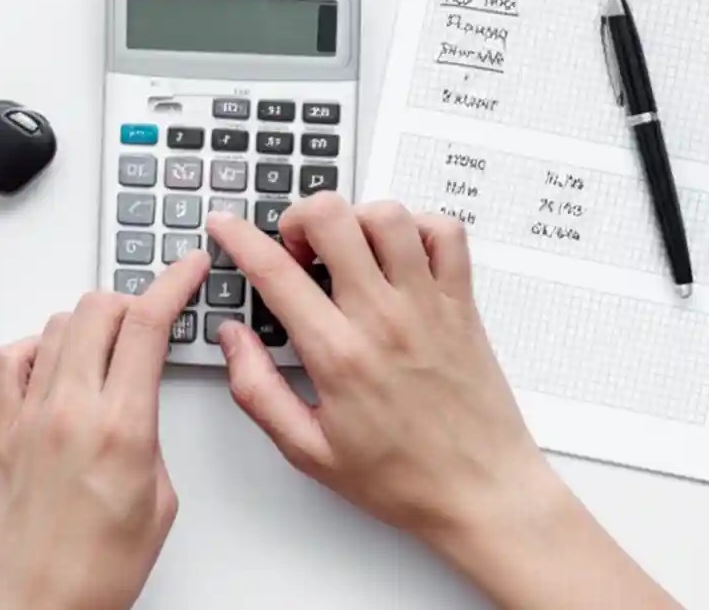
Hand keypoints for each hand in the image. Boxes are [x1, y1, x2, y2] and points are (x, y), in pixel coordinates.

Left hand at [0, 251, 209, 609]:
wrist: (37, 602)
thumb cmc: (98, 569)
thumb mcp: (162, 499)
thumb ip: (153, 433)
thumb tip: (142, 398)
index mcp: (121, 428)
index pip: (147, 325)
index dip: (173, 283)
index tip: (188, 267)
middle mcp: (70, 411)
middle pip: (99, 308)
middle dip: (134, 298)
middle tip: (153, 312)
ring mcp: (30, 415)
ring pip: (57, 323)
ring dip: (90, 320)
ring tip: (111, 341)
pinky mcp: (3, 428)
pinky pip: (12, 357)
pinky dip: (38, 345)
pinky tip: (56, 362)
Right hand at [206, 195, 544, 542]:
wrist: (482, 493)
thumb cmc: (403, 478)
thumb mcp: (309, 450)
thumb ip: (258, 390)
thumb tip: (233, 340)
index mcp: (338, 355)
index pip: (275, 271)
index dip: (238, 236)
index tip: (226, 225)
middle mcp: (383, 318)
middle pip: (331, 219)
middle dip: (297, 217)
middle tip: (294, 247)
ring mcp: (428, 304)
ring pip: (388, 215)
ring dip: (355, 218)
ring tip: (345, 248)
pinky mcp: (462, 303)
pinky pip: (445, 233)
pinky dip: (417, 226)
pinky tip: (399, 253)